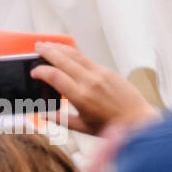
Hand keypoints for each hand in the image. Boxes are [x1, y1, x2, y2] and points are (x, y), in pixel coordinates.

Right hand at [30, 41, 157, 134]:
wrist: (137, 121)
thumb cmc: (111, 127)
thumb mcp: (82, 127)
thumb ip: (61, 120)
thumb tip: (44, 115)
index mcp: (81, 96)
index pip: (54, 76)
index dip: (41, 71)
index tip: (34, 72)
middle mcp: (90, 82)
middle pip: (63, 59)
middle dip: (48, 51)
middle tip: (38, 47)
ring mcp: (100, 74)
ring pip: (76, 55)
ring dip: (61, 48)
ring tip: (50, 45)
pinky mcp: (108, 71)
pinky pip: (87, 60)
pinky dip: (75, 55)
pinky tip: (69, 54)